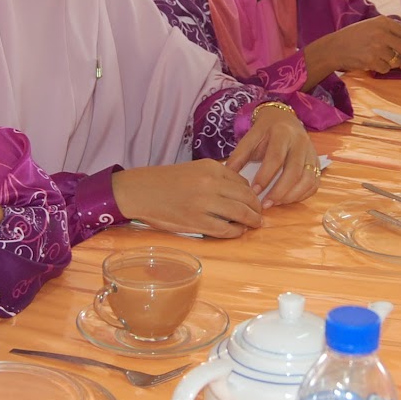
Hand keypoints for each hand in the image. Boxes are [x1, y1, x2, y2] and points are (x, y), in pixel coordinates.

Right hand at [110, 161, 261, 238]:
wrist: (140, 191)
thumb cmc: (165, 181)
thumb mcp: (194, 169)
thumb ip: (216, 178)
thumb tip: (239, 192)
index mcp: (211, 168)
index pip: (242, 182)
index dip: (252, 194)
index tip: (254, 202)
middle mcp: (210, 183)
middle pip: (246, 197)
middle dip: (257, 208)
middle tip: (260, 215)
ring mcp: (204, 203)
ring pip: (240, 213)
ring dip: (252, 220)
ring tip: (255, 224)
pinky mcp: (196, 221)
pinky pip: (225, 229)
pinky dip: (236, 231)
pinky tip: (238, 231)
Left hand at [224, 105, 320, 209]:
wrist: (282, 119)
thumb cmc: (264, 132)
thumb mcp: (249, 138)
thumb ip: (238, 156)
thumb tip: (227, 176)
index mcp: (281, 133)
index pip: (275, 158)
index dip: (265, 177)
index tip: (253, 191)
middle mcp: (300, 142)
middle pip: (295, 171)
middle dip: (279, 191)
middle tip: (265, 205)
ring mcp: (311, 152)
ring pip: (308, 178)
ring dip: (292, 195)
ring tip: (276, 203)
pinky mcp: (317, 162)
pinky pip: (314, 182)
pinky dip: (303, 194)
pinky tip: (288, 199)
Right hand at [306, 16, 400, 80]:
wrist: (334, 47)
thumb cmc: (354, 38)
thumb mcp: (373, 27)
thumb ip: (392, 32)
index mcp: (384, 22)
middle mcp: (382, 32)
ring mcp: (377, 46)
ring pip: (396, 61)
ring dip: (390, 64)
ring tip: (377, 58)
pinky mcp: (371, 59)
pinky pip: (386, 68)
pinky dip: (380, 69)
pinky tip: (369, 62)